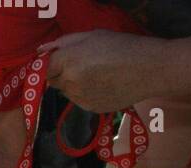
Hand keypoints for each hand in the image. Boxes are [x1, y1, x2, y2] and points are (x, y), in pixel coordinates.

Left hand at [39, 31, 162, 113]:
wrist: (149, 68)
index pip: (45, 68)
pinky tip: (102, 84)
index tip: (63, 59)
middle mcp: (70, 82)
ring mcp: (79, 98)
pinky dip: (84, 94)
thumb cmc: (122, 46)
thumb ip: (64, 43)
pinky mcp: (90, 108)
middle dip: (62, 74)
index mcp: (68, 61)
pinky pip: (79, 101)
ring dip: (73, 84)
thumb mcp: (92, 35)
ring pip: (66, 92)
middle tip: (84, 64)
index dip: (53, 64)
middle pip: (54, 82)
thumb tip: (41, 50)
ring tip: (96, 73)